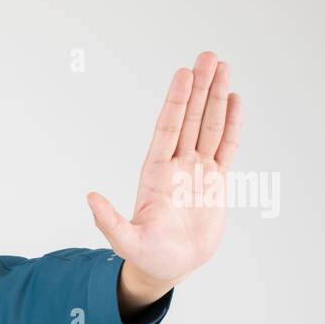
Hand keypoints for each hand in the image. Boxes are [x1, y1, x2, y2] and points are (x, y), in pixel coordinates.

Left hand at [87, 51, 243, 286]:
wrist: (171, 267)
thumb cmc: (147, 255)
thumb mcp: (125, 240)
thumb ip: (108, 220)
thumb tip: (89, 197)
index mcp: (155, 173)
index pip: (168, 129)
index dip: (176, 101)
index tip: (184, 74)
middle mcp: (177, 165)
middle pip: (191, 119)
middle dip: (200, 88)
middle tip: (209, 56)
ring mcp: (197, 170)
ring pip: (209, 126)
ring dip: (217, 97)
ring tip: (223, 67)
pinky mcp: (216, 181)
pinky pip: (226, 147)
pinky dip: (232, 124)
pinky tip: (235, 100)